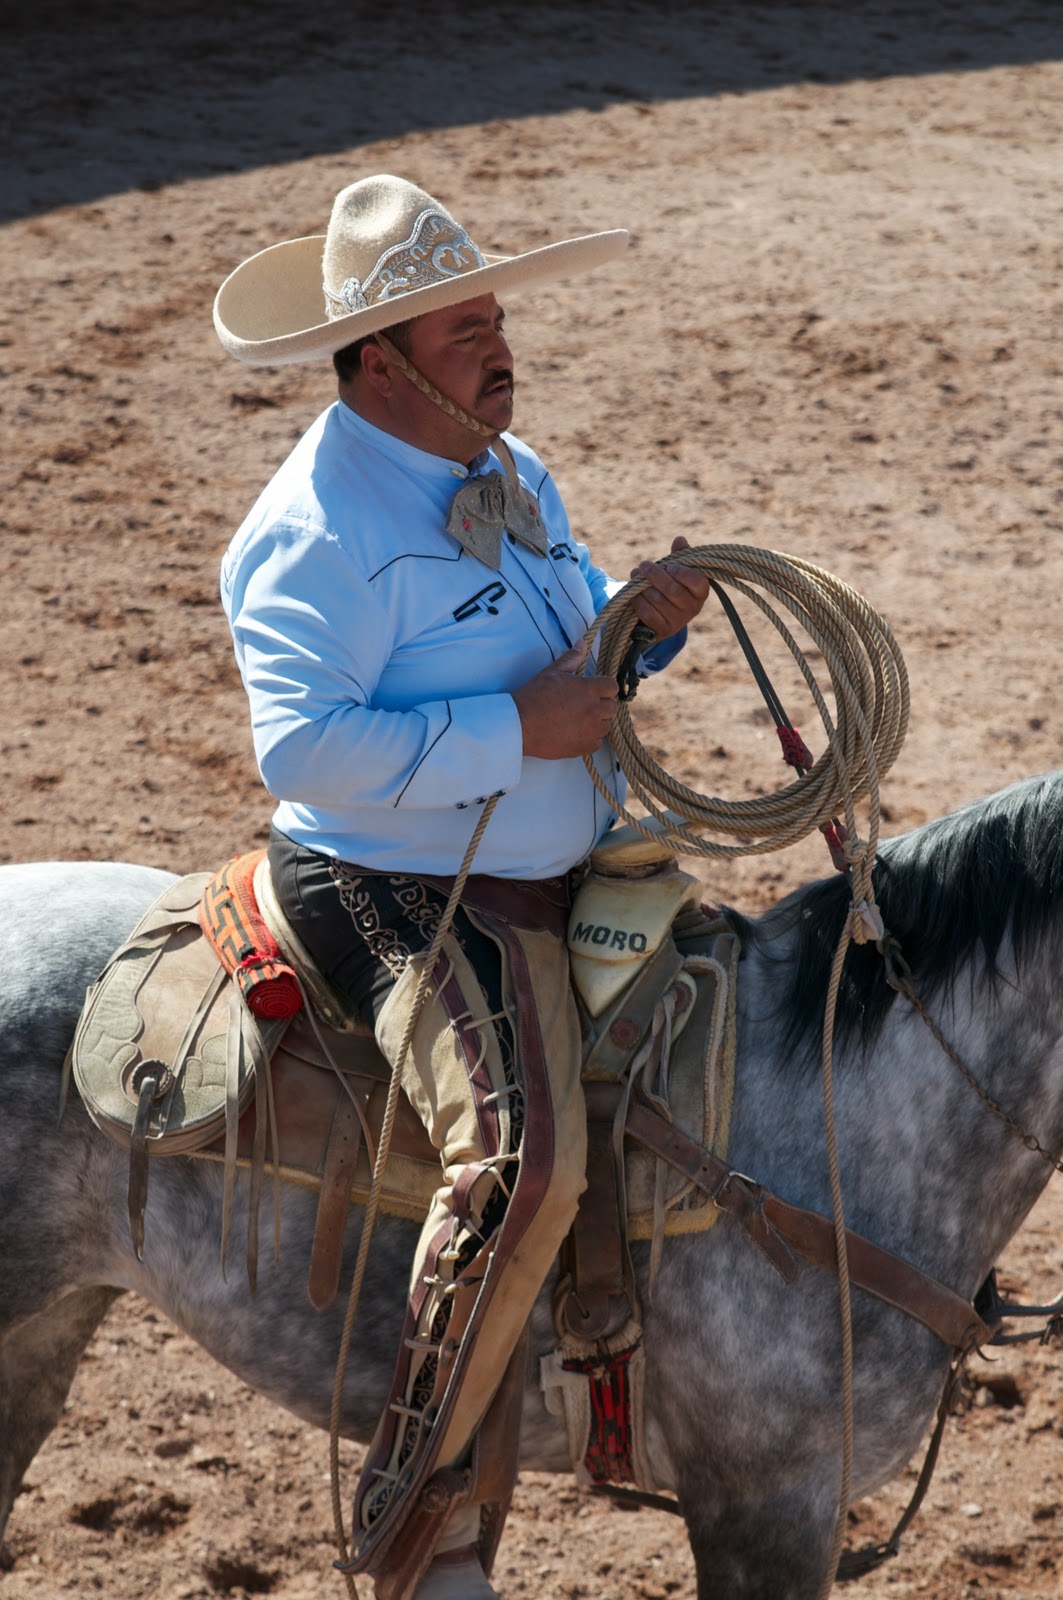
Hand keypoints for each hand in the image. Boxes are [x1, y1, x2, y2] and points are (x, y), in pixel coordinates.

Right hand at [512, 642, 618, 757]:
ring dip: (597, 722)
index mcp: (589, 689)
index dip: (604, 688)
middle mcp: (594, 710)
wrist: (520, 725)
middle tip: (584, 705)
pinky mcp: (584, 747)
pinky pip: (597, 742)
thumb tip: (583, 643)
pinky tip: (576, 733)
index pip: (612, 687)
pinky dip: (590, 738)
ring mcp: (591, 730)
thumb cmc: (534, 696)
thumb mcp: (551, 672)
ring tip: (580, 720)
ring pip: (606, 726)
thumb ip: (571, 658)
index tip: (594, 690)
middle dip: (602, 705)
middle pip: (612, 707)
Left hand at [629, 535, 709, 639]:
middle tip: (643, 565)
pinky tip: (633, 593)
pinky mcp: (663, 630)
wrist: (661, 614)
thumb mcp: (677, 570)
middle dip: (655, 575)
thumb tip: (679, 539)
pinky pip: (648, 613)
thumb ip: (679, 555)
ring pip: (657, 600)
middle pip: (673, 589)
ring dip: (643, 586)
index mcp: (701, 591)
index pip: (697, 581)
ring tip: (635, 575)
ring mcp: (678, 621)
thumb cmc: (672, 585)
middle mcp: (693, 608)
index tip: (669, 566)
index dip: (682, 572)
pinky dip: (638, 601)